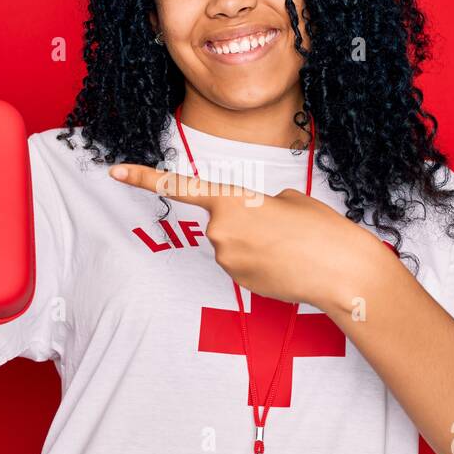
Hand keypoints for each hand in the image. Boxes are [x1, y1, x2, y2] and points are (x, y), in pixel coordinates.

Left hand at [108, 163, 388, 311]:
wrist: (339, 270)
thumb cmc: (320, 228)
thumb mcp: (290, 199)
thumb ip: (261, 202)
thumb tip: (254, 218)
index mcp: (232, 199)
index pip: (178, 187)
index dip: (144, 178)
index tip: (115, 171)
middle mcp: (220, 230)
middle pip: (220, 222)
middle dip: (245, 222)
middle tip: (280, 229)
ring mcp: (227, 260)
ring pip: (232, 245)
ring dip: (255, 244)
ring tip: (287, 248)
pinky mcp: (238, 282)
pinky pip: (241, 265)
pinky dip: (260, 263)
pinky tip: (284, 265)